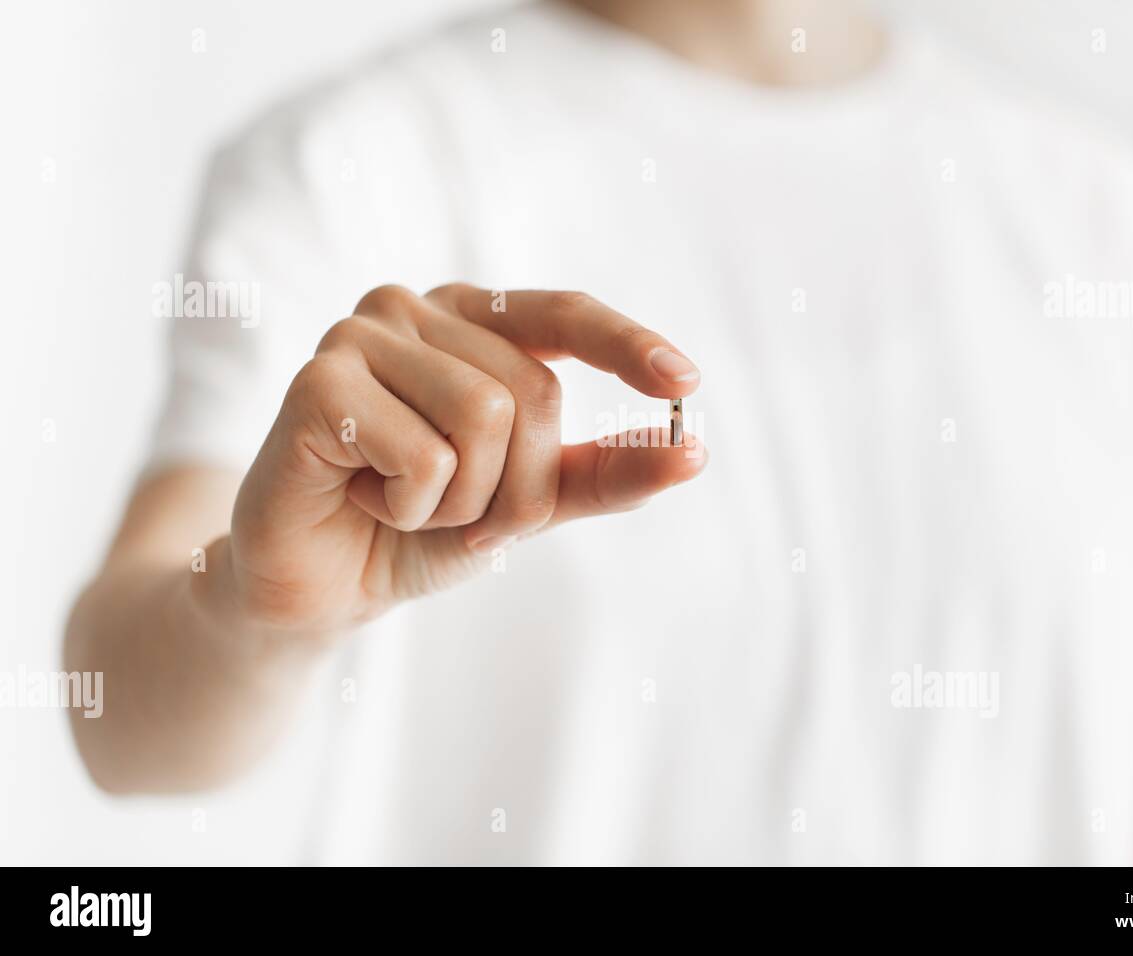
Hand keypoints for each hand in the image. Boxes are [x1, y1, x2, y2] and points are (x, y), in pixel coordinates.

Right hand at [225, 284, 704, 631]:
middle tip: (456, 513)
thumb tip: (694, 451)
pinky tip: (363, 499)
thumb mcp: (529, 502)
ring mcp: (359, 336)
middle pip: (533, 393)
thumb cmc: (419, 527)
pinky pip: (426, 454)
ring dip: (462, 501)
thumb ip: (603, 473)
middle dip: (515, 487)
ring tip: (405, 502)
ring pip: (485, 419)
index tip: (686, 382)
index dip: (626, 344)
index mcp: (468, 323)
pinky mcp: (319, 382)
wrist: (319, 588)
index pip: (564, 313)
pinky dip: (412, 506)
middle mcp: (414, 310)